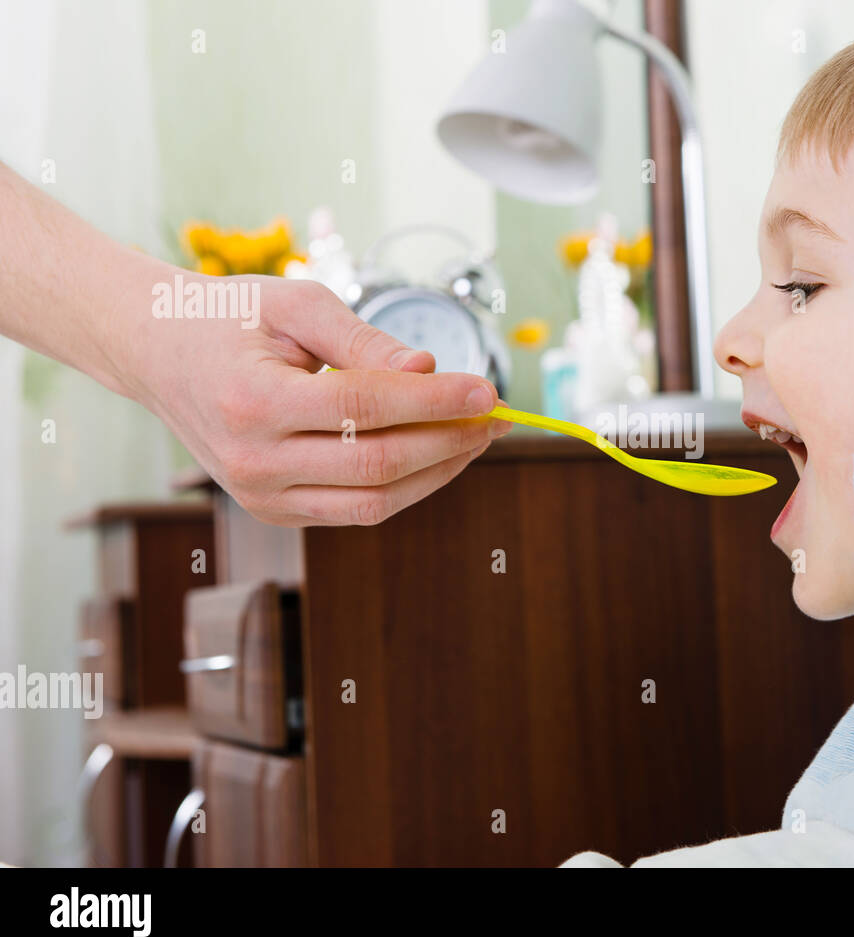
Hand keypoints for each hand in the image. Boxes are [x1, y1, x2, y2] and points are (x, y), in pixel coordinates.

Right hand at [121, 269, 511, 525]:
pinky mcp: (274, 512)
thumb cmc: (228, 316)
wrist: (155, 352)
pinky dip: (405, 486)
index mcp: (253, 403)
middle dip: (450, 442)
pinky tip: (436, 453)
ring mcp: (260, 498)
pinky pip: (357, 510)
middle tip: (495, 417)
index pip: (368, 410)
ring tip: (475, 437)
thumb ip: (365, 342)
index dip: (438, 402)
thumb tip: (430, 374)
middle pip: (379, 465)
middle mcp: (253, 463)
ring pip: (375, 502)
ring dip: (438, 473)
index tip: (488, 390)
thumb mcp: (296, 304)